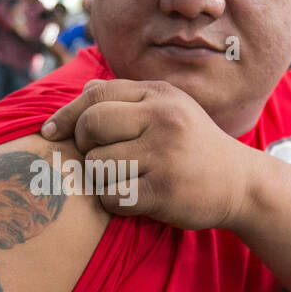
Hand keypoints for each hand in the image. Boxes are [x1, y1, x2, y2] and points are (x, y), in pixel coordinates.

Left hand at [39, 78, 255, 229]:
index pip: (95, 95)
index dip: (65, 115)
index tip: (49, 132)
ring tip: (122, 179)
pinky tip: (131, 197)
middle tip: (99, 158)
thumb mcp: (168, 109)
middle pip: (90, 126)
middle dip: (84, 146)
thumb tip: (83, 90)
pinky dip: (113, 201)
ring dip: (100, 178)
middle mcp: (163, 119)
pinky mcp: (165, 191)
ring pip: (97, 165)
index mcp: (158, 95)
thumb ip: (126, 99)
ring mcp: (165, 155)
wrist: (241, 182)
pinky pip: (112, 197)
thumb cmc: (193, 145)